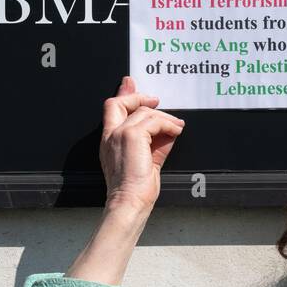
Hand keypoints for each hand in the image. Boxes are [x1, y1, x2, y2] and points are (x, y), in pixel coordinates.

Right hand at [99, 76, 184, 212]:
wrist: (130, 202)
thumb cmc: (136, 187)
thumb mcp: (148, 158)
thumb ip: (154, 140)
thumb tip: (168, 127)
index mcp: (110, 141)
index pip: (111, 109)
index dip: (122, 95)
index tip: (130, 85)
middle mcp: (110, 135)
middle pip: (117, 102)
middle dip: (137, 96)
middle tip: (156, 99)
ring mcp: (119, 134)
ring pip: (144, 112)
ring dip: (165, 117)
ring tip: (177, 126)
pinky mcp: (131, 136)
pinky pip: (154, 121)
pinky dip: (169, 124)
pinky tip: (177, 131)